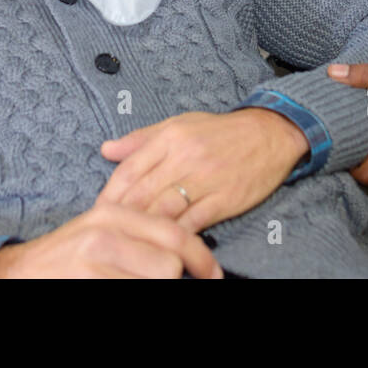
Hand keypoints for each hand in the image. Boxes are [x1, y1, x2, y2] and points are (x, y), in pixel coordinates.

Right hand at [0, 202, 222, 277]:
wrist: (23, 273)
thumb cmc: (68, 257)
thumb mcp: (101, 230)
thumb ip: (140, 232)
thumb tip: (186, 251)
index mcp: (113, 212)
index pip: (174, 233)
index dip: (202, 258)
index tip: (213, 275)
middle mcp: (105, 232)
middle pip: (170, 263)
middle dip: (172, 279)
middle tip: (170, 283)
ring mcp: (94, 260)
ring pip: (157, 280)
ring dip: (152, 287)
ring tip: (134, 281)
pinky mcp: (89, 281)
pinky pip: (135, 293)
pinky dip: (135, 294)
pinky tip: (117, 287)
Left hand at [95, 110, 308, 233]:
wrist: (270, 134)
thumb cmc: (220, 131)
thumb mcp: (179, 124)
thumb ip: (141, 139)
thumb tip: (106, 150)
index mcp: (171, 137)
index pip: (130, 168)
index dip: (110, 193)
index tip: (98, 210)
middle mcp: (185, 157)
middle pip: (142, 193)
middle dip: (121, 215)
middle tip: (107, 231)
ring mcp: (206, 179)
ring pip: (164, 210)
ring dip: (144, 228)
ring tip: (130, 240)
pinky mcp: (225, 199)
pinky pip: (193, 222)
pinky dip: (175, 235)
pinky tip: (162, 244)